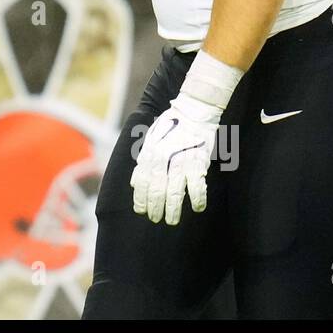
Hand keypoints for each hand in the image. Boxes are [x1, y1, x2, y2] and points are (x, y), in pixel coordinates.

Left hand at [130, 90, 222, 224]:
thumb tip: (134, 183)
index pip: (141, 182)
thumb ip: (143, 161)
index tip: (142, 211)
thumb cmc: (170, 126)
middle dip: (155, 208)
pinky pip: (197, 186)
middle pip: (156, 190)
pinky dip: (197, 199)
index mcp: (149, 153)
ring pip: (174, 192)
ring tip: (171, 220)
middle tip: (156, 219)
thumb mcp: (150, 140)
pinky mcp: (198, 162)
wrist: (193, 111)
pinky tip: (196, 207)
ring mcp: (180, 161)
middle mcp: (162, 159)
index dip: (140, 199)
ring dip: (172, 209)